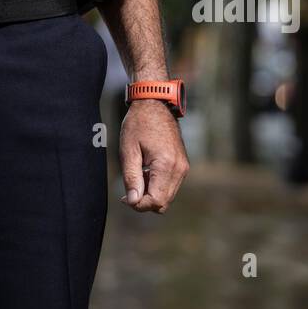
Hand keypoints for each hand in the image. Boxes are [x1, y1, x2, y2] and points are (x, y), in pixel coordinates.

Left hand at [119, 99, 188, 213]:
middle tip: (128, 188)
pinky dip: (158, 185)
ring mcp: (183, 167)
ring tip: (137, 175)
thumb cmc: (139, 123)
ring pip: (168, 196)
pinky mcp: (183, 165)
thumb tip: (133, 202)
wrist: (155, 103)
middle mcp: (180, 168)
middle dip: (145, 201)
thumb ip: (131, 178)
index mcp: (166, 164)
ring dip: (151, 192)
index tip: (124, 198)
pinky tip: (146, 171)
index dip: (139, 205)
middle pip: (163, 202)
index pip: (156, 201)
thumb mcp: (129, 150)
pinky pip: (171, 185)